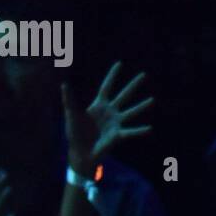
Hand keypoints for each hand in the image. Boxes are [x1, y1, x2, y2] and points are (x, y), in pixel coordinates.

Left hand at [61, 61, 152, 176]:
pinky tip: (149, 128)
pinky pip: (130, 132)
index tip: (119, 64)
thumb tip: (64, 84)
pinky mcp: (117, 135)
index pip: (107, 87)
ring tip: (152, 100)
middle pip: (123, 95)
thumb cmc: (75, 133)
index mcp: (98, 105)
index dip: (112, 76)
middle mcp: (110, 112)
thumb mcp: (71, 115)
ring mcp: (115, 123)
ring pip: (131, 112)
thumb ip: (69, 100)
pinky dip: (139, 131)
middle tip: (144, 75)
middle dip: (133, 85)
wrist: (80, 151)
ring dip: (141, 107)